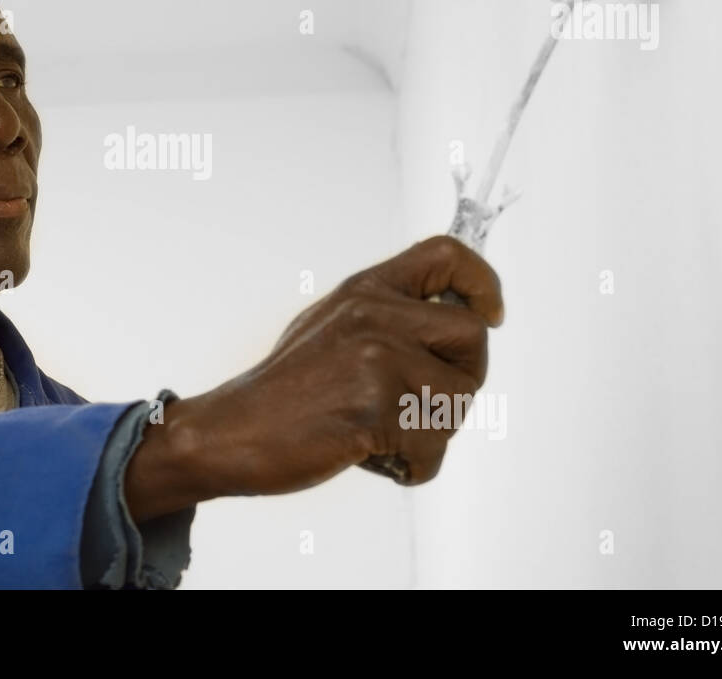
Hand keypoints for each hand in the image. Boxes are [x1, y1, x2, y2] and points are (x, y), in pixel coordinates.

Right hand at [124, 236, 503, 520]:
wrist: (232, 432)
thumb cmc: (284, 392)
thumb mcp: (334, 326)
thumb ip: (388, 316)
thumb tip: (455, 316)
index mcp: (365, 290)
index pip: (446, 254)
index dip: (481, 281)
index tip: (489, 313)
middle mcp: (375, 313)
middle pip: (472, 336)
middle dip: (460, 380)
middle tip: (417, 404)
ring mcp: (377, 357)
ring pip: (459, 398)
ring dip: (432, 432)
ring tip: (381, 434)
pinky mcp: (376, 406)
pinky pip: (433, 447)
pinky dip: (412, 467)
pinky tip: (373, 458)